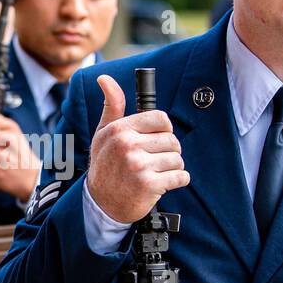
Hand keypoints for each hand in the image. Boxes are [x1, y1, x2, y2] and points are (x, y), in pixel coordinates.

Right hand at [86, 75, 187, 222]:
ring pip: (177, 159)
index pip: (160, 119)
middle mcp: (128, 145)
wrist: (101, 203)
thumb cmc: (105, 165)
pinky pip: (181, 176)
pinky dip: (178, 181)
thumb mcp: (103, 133)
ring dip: (173, 168)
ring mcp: (138, 165)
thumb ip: (112, 106)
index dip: (164, 129)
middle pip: (172, 140)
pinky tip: (164, 183)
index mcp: (120, 129)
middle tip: (155, 161)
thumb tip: (104, 79)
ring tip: (157, 173)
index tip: (158, 139)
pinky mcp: (149, 184)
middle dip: (168, 151)